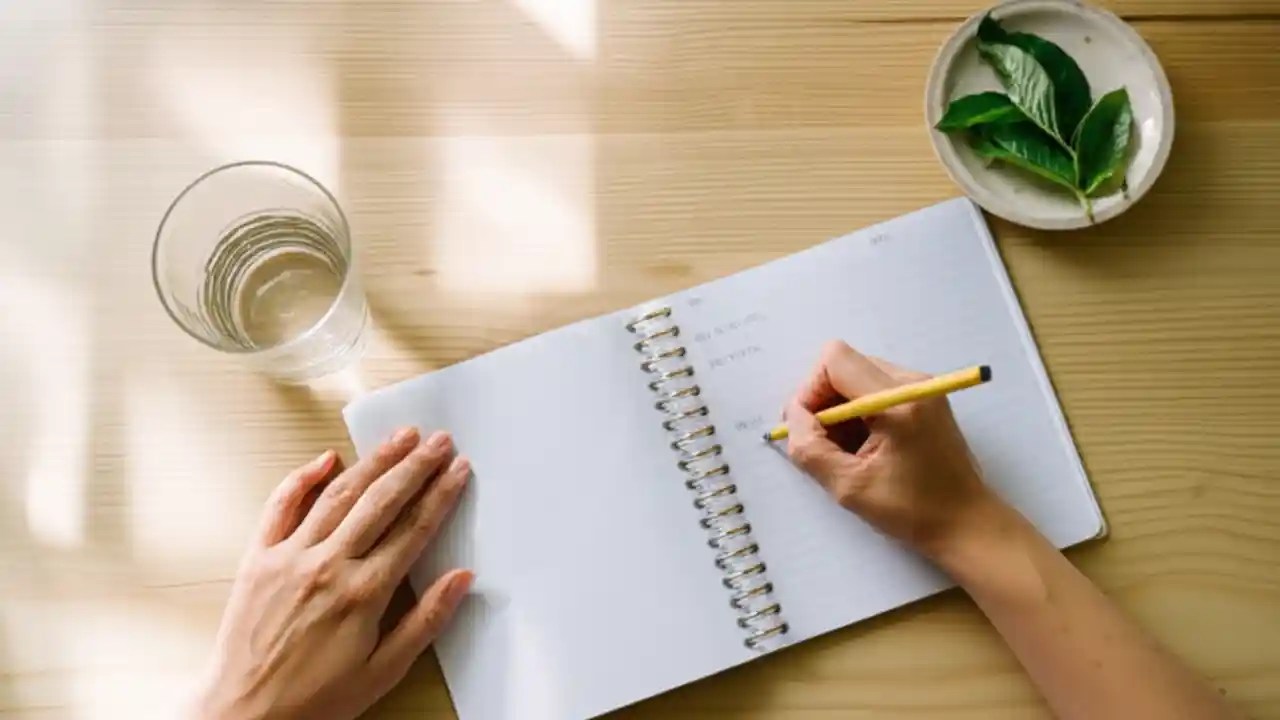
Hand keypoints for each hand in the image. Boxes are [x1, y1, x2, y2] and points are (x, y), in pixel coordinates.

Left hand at [191, 428, 472, 719]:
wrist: (244, 715)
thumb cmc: (315, 701)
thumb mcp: (384, 672)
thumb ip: (426, 621)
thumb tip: (462, 580)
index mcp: (364, 594)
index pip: (414, 529)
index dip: (441, 495)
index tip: (459, 469)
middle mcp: (328, 565)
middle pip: (382, 501)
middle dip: (415, 466)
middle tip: (438, 441)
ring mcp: (289, 557)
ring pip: (339, 494)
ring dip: (373, 461)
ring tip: (399, 438)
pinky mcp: (258, 559)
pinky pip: (281, 506)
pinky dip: (303, 478)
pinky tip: (326, 458)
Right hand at [783, 341, 997, 561]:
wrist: (967, 523)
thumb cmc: (912, 511)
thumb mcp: (849, 488)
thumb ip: (811, 448)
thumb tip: (794, 417)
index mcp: (897, 401)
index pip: (835, 360)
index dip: (810, 390)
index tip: (810, 429)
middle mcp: (913, 382)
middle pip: (846, 364)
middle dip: (824, 400)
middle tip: (825, 444)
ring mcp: (922, 387)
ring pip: (858, 375)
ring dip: (841, 408)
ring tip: (849, 450)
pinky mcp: (924, 397)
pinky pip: (876, 387)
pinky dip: (859, 412)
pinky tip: (866, 446)